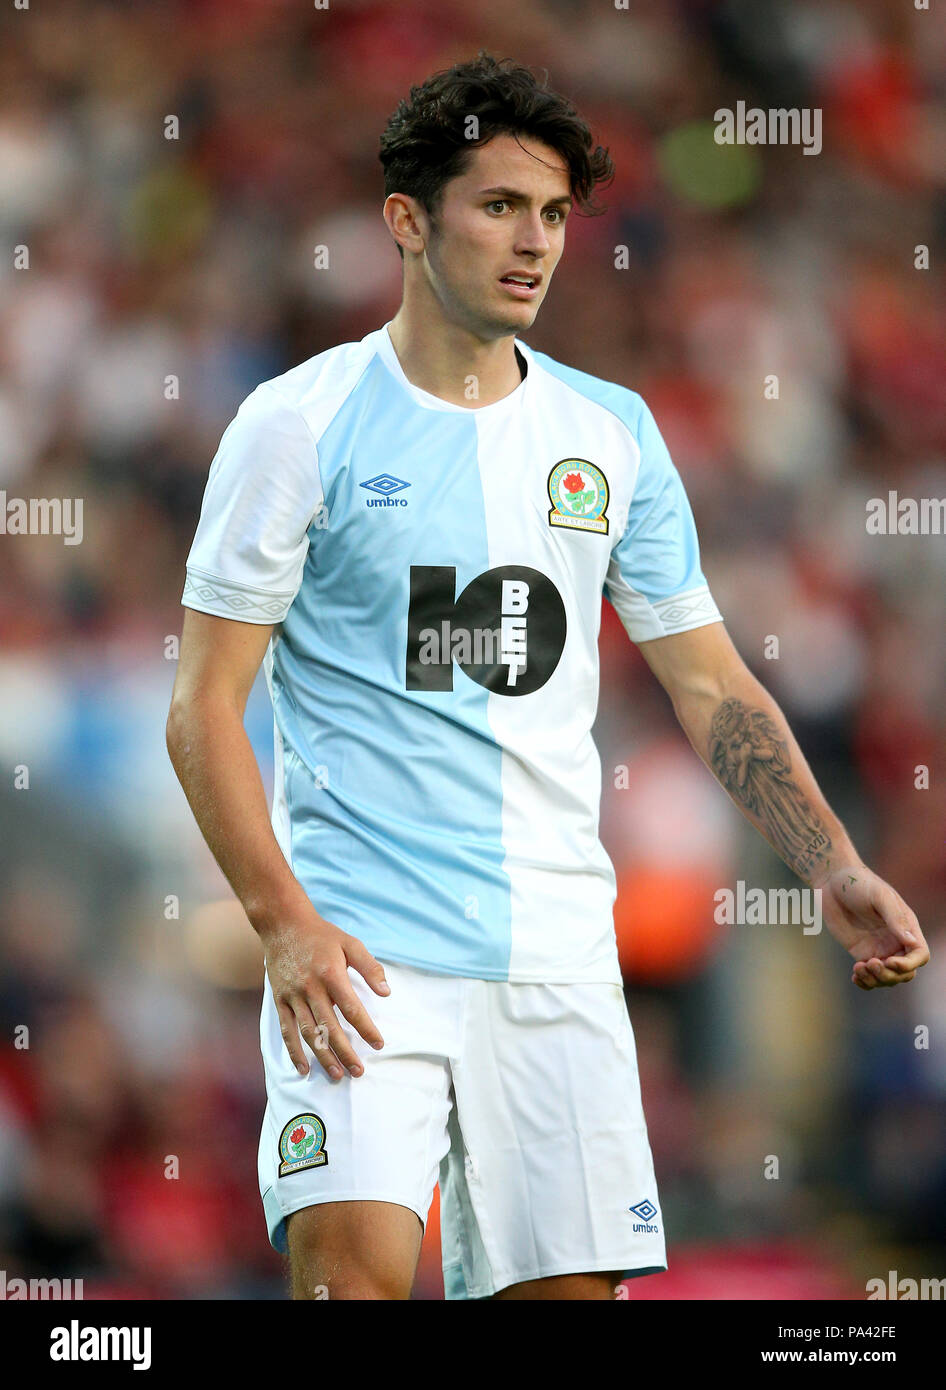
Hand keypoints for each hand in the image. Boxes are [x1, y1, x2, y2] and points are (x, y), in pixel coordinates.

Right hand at [260, 912, 389, 1077]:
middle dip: (345, 1052)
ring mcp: (293, 995)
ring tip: (337, 1075)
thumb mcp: (350, 943)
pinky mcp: (280, 1000)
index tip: (378, 1044)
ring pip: (308, 1033)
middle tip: (359, 1071)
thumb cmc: (321, 935)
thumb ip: (370, 967)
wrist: (283, 925)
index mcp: (331, 973)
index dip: (366, 1028)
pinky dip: (294, 1051)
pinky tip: (303, 1068)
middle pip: (329, 1027)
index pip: (351, 1008)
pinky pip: (286, 1030)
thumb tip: (386, 992)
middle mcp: (310, 987)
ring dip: (322, 1056)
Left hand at [819, 866, 929, 989]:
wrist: (832, 880)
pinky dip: (865, 982)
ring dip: (876, 980)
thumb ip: (895, 919)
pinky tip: (855, 976)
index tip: (889, 962)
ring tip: (858, 968)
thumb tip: (912, 943)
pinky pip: (869, 976)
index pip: (920, 955)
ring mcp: (879, 949)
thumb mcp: (879, 897)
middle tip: (870, 963)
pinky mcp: (861, 953)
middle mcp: (896, 941)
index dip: (909, 964)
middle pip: (905, 972)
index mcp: (906, 927)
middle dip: (890, 975)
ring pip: (887, 978)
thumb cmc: (859, 883)